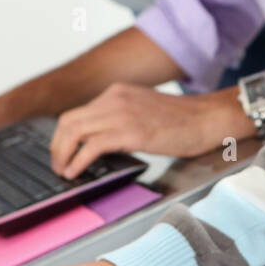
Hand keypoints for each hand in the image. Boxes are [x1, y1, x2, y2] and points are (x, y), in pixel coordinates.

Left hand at [50, 84, 227, 176]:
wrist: (208, 118)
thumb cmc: (183, 120)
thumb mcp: (143, 111)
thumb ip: (121, 118)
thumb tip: (100, 143)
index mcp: (117, 92)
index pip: (76, 113)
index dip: (62, 136)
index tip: (62, 153)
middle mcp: (115, 98)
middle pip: (68, 120)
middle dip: (57, 146)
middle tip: (57, 165)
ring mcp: (122, 113)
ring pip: (74, 131)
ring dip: (62, 154)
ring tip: (63, 172)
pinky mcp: (131, 131)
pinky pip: (92, 146)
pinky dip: (77, 161)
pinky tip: (76, 172)